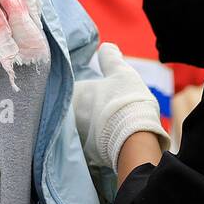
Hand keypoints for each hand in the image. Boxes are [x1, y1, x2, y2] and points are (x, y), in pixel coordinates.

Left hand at [72, 43, 168, 170]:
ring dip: (89, 127)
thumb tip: (105, 46)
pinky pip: (87, 146)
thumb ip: (110, 57)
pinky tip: (108, 140)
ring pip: (79, 128)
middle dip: (84, 109)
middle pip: (72, 110)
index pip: (69, 88)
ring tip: (106, 124)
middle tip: (101, 108)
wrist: (136, 139)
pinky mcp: (85, 156)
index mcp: (73, 94)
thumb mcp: (121, 71)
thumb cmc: (127, 100)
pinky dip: (95, 143)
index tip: (95, 91)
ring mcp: (75, 137)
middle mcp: (67, 116)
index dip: (82, 90)